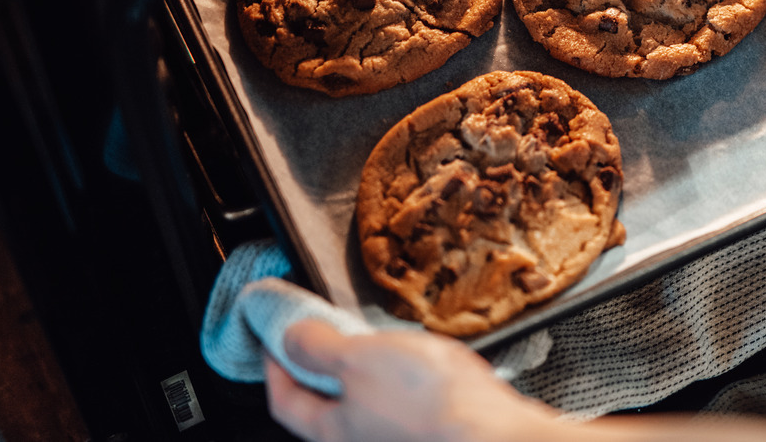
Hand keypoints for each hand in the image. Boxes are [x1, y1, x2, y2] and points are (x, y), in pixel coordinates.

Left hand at [266, 321, 560, 441]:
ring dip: (363, 373)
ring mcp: (396, 436)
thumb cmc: (426, 401)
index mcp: (331, 430)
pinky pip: (401, 404)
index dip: (274, 366)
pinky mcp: (429, 430)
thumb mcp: (357, 358)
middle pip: (324, 406)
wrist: (491, 431)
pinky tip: (418, 364)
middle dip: (320, 369)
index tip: (273, 339)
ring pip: (366, 404)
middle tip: (324, 334)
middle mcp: (360, 441)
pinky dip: (397, 382)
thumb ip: (317, 347)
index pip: (284, 399)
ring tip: (375, 342)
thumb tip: (288, 337)